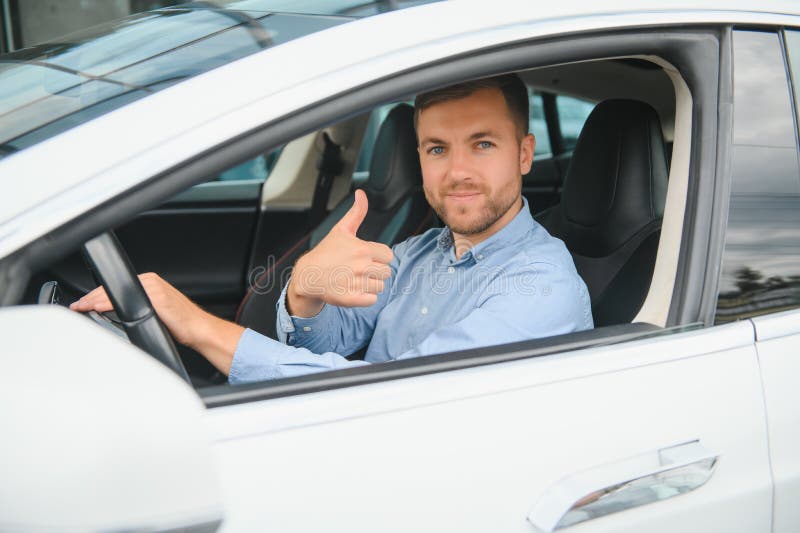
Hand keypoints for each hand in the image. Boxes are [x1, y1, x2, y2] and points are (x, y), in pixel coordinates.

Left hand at [70, 272, 243, 374]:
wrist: (199, 329)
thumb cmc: (179, 324)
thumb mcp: (154, 311)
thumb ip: (137, 307)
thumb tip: (115, 313)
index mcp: (149, 282)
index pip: (116, 286)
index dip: (96, 295)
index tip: (82, 303)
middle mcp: (150, 281)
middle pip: (113, 287)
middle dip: (90, 297)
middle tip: (76, 306)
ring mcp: (153, 288)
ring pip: (117, 292)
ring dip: (95, 300)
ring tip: (81, 307)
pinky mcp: (156, 297)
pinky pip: (127, 299)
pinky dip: (109, 303)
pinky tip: (97, 308)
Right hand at [287, 189, 393, 316]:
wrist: (308, 275)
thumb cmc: (326, 252)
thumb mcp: (341, 230)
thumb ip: (357, 212)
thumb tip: (361, 193)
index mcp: (363, 249)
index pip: (388, 256)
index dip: (378, 257)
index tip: (365, 257)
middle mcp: (361, 266)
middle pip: (386, 272)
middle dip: (375, 271)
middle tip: (357, 269)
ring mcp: (356, 283)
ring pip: (380, 287)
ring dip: (370, 285)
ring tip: (354, 279)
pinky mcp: (352, 299)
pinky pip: (372, 300)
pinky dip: (365, 297)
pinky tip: (353, 289)